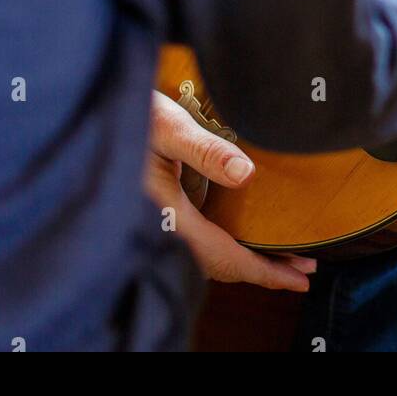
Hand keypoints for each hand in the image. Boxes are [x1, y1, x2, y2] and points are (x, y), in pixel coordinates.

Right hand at [144, 90, 316, 290]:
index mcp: (164, 216)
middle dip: (260, 270)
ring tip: (279, 257)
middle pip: (218, 264)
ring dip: (242, 259)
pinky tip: (236, 235)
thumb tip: (245, 174)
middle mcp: (159, 229)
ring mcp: (155, 224)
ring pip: (205, 256)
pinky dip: (222, 246)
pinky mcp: (154, 215)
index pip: (223, 257)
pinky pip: (194, 243)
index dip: (263, 272)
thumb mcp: (166, 127)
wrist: (94, 116)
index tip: (298, 280)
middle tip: (301, 270)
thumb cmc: (127, 115)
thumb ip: (205, 149)